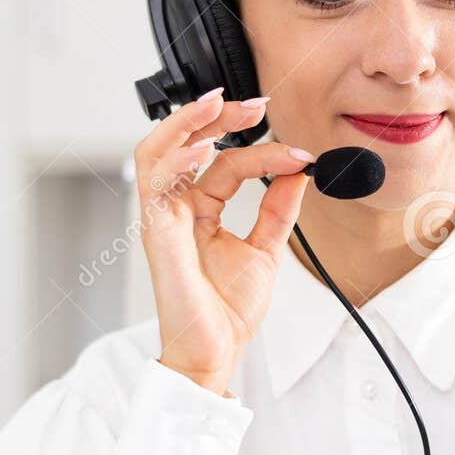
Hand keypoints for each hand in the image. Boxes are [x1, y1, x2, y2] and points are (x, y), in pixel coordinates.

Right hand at [134, 87, 314, 395]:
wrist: (216, 351)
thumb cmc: (227, 311)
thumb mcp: (266, 249)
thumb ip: (278, 209)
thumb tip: (299, 171)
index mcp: (199, 210)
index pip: (226, 162)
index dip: (263, 150)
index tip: (301, 154)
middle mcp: (176, 208)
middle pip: (185, 143)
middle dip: (216, 116)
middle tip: (255, 104)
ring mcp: (162, 218)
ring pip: (158, 151)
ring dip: (186, 122)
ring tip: (218, 104)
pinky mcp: (155, 231)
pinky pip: (154, 182)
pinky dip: (175, 156)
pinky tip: (203, 144)